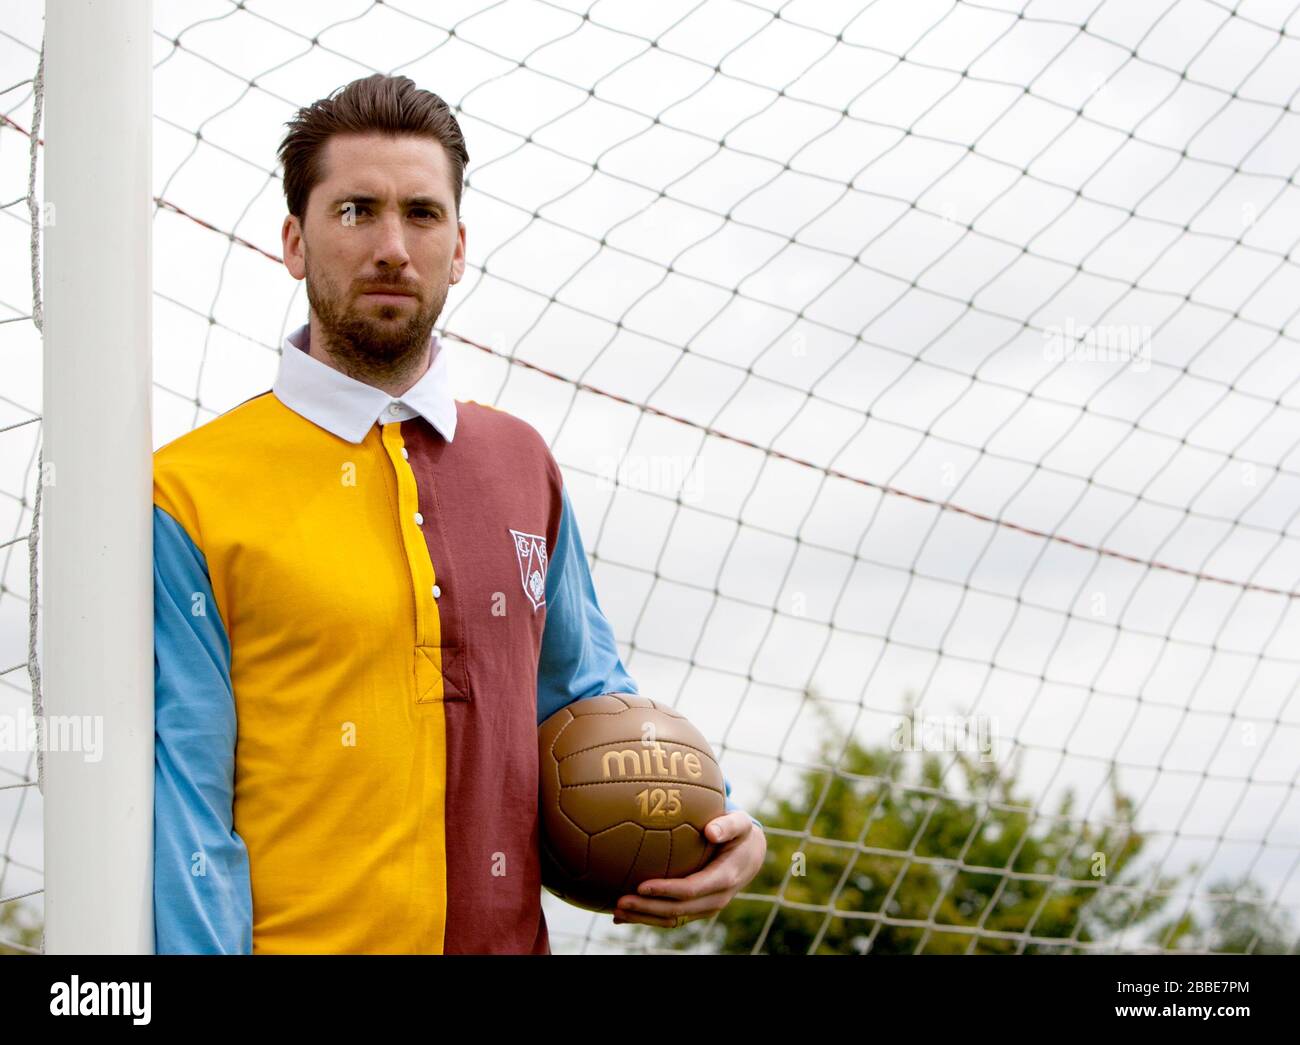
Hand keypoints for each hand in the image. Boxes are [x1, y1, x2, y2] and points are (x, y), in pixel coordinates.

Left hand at [612, 811, 765, 927]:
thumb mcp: (741, 823)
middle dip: (647, 909)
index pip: (691, 889)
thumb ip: (728, 825)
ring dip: (644, 918)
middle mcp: (716, 899)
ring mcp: (707, 908)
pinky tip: (624, 915)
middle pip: (677, 910)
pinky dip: (648, 918)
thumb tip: (710, 831)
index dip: (665, 890)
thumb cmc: (740, 833)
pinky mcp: (697, 910)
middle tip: (619, 902)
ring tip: (616, 912)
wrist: (751, 855)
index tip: (641, 885)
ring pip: (673, 920)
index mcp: (724, 878)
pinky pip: (672, 919)